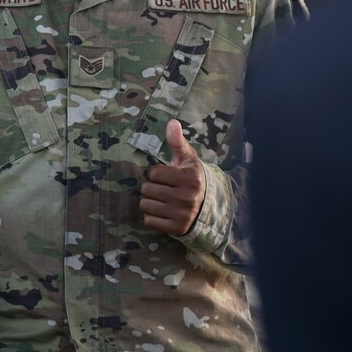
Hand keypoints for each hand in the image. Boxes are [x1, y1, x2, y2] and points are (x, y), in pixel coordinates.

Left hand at [139, 119, 204, 235]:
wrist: (206, 206)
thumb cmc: (191, 178)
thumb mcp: (187, 159)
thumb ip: (177, 141)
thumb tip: (172, 122)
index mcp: (189, 178)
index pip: (153, 173)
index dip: (155, 173)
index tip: (165, 176)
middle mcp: (187, 197)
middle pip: (147, 189)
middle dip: (151, 187)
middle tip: (162, 189)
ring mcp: (182, 215)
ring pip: (145, 205)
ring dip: (149, 202)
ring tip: (161, 200)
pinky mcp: (176, 228)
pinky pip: (148, 221)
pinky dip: (151, 216)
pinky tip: (162, 212)